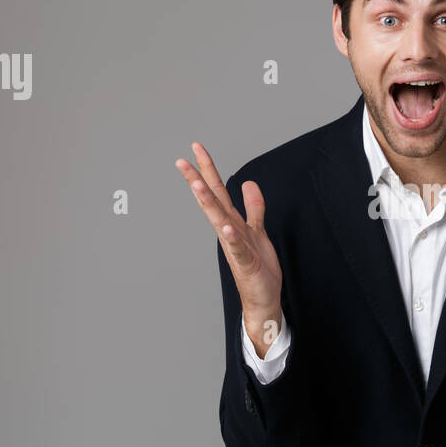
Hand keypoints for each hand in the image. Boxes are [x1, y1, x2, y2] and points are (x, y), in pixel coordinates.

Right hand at [175, 143, 282, 353]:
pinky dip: (230, 236)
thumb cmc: (258, 267)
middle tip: (182, 160)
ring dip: (207, 202)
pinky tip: (225, 226)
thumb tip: (248, 183)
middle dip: (198, 179)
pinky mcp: (246, 262)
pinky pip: (237, 247)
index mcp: (232, 222)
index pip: (217, 191)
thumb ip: (253, 207)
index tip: (196, 148)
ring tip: (197, 184)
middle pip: (211, 200)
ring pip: (218, 220)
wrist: (263, 298)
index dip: (208, 169)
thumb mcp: (258, 230)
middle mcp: (228, 231)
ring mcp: (235, 246)